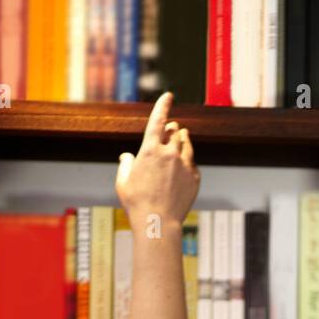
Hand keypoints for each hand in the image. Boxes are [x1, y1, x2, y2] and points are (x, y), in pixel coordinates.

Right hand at [116, 91, 200, 230]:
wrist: (158, 223)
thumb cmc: (137, 204)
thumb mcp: (123, 182)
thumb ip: (125, 164)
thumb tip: (127, 156)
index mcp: (150, 150)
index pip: (157, 120)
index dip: (163, 105)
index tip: (169, 95)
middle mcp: (170, 153)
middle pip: (175, 131)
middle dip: (172, 128)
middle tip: (172, 128)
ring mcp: (184, 165)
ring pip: (187, 144)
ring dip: (183, 139)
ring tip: (182, 138)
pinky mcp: (195, 178)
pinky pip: (192, 164)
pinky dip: (188, 162)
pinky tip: (184, 167)